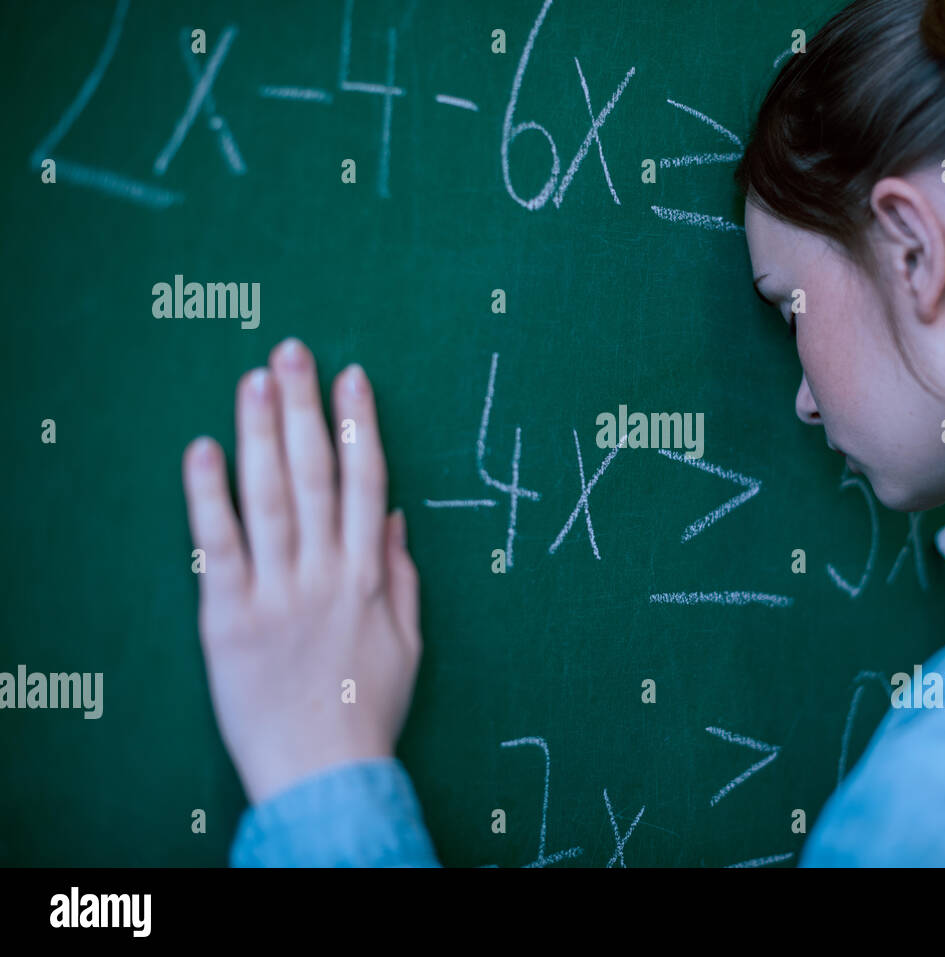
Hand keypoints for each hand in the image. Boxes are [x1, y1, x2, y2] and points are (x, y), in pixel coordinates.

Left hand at [181, 338, 420, 804]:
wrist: (322, 773)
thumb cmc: (368, 710)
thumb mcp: (407, 642)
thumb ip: (402, 576)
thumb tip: (396, 516)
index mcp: (370, 576)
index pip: (368, 483)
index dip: (359, 425)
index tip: (351, 377)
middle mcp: (324, 573)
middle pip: (316, 474)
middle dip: (304, 407)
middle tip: (293, 351)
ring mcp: (275, 592)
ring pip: (269, 496)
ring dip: (261, 432)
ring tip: (254, 378)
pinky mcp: (227, 617)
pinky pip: (218, 545)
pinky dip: (208, 495)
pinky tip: (203, 449)